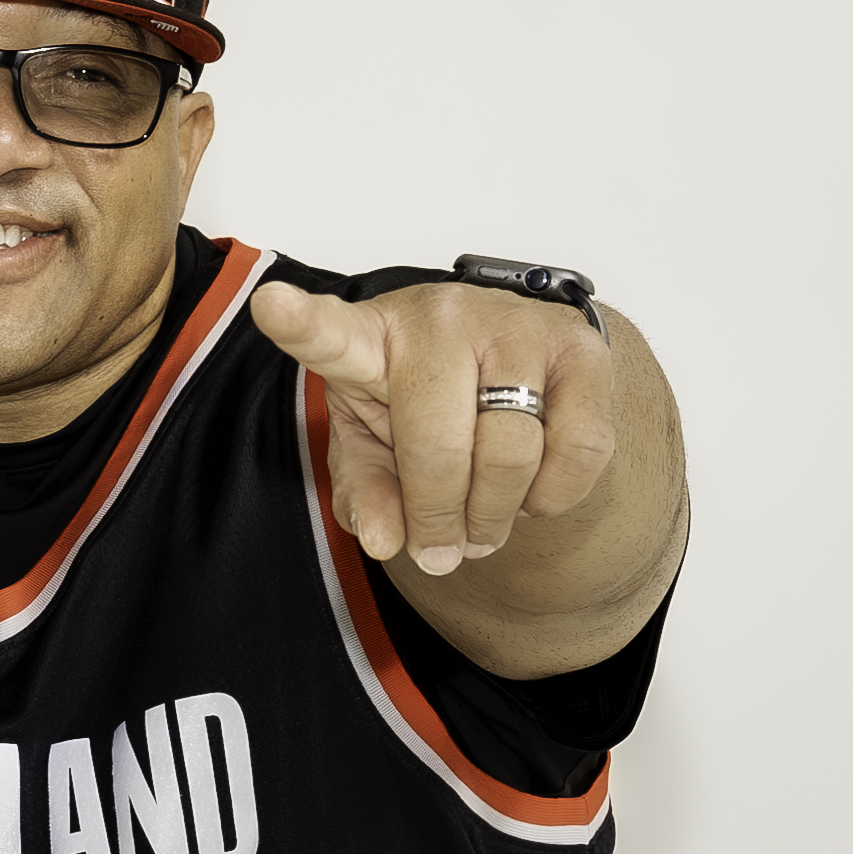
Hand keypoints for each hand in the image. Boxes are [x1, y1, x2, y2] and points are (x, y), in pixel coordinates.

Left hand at [242, 280, 623, 575]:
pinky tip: (530, 489)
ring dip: (496, 515)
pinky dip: (554, 495)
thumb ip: (367, 492)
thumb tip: (385, 538)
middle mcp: (442, 320)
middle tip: (441, 546)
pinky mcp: (581, 346)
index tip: (271, 307)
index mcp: (372, 340)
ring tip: (483, 522)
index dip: (301, 322)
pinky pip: (580, 449)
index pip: (330, 333)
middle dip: (440, 520)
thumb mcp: (374, 449)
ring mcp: (514, 325)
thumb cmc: (427, 407)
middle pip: (439, 447)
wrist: (518, 374)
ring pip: (512, 453)